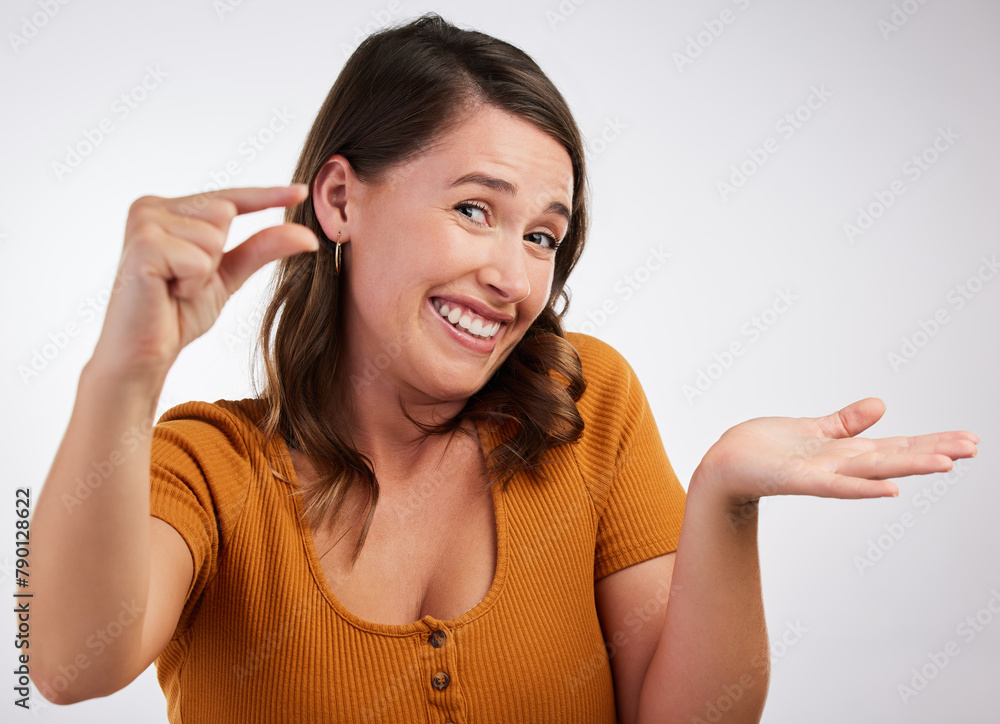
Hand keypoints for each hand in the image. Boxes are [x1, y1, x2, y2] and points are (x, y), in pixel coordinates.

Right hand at [90, 185, 317, 380]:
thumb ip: (262, 249)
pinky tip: (166, 292)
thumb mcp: (228, 275)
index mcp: (168, 209)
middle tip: (185, 282)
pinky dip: (193, 283)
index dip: (266, 196)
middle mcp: (150, 207)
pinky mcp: (142, 246)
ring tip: (173, 288)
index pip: (227, 197)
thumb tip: (307, 235)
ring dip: (204, 273)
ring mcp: (142, 222)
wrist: (145, 352)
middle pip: (224, 212)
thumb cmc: (178, 313)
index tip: (302, 191)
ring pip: (214, 236)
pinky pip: (199, 260)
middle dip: (218, 256)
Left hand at [693, 397, 978, 504]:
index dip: (932, 441)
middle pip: (895, 457)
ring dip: (908, 466)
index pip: (897, 445)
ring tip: (945, 463)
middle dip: (934, 451)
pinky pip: (834, 486)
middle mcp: (840, 466)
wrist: (725, 463)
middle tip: (974, 448)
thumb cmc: (766, 448)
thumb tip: (882, 405)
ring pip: (872, 470)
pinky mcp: (797, 480)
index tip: (969, 439)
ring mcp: (821, 475)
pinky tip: (890, 488)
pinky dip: (862, 487)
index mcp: (845, 452)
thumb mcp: (814, 428)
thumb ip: (847, 422)